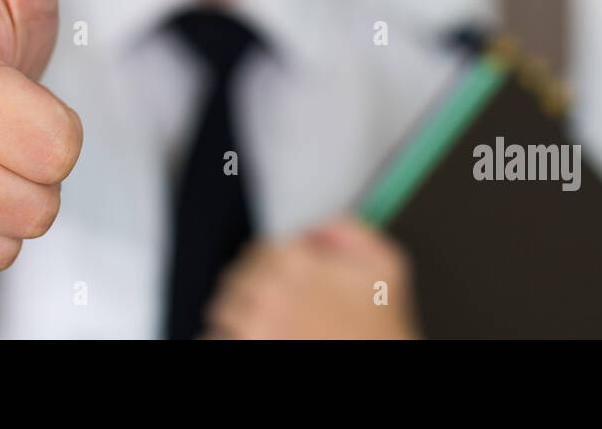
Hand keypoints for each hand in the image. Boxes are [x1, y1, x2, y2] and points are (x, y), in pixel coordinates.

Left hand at [203, 215, 420, 338]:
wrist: (381, 372)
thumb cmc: (382, 332)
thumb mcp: (388, 267)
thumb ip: (350, 230)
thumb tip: (317, 229)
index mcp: (296, 262)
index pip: (262, 249)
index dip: (277, 265)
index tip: (289, 282)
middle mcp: (267, 292)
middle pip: (237, 278)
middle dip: (255, 290)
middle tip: (278, 309)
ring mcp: (252, 327)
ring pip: (222, 310)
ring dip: (237, 317)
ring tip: (265, 329)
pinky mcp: (243, 350)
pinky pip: (213, 339)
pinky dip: (228, 339)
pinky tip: (254, 343)